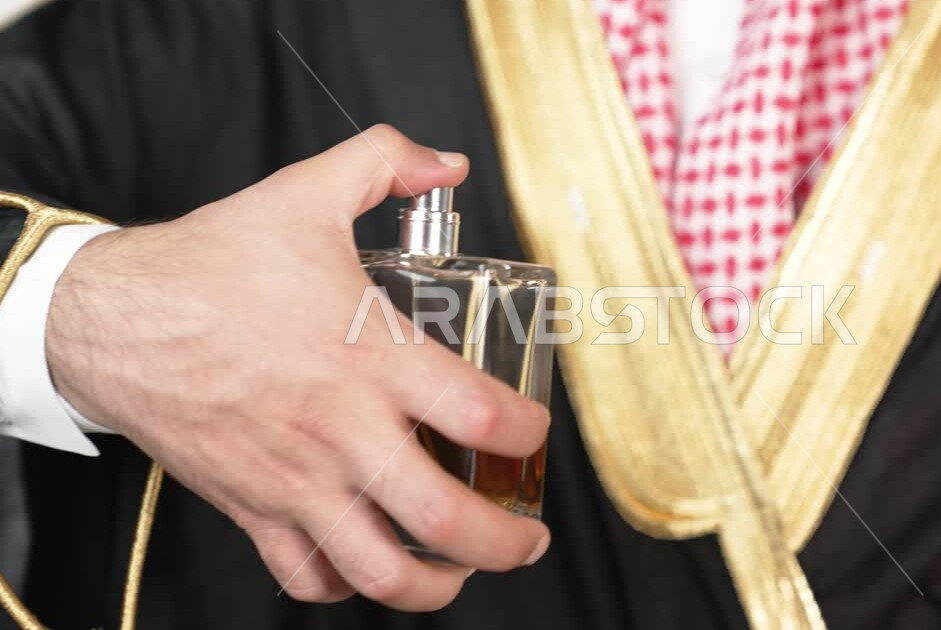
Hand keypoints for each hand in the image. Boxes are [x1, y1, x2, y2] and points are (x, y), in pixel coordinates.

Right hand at [45, 125, 551, 609]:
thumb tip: (448, 162)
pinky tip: (369, 563)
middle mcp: (341, 430)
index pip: (482, 415)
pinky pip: (307, 576)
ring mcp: (296, 478)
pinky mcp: (253, 506)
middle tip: (529, 538)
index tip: (533, 432)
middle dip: (506, 543)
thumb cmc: (211, 264)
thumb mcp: (307, 193)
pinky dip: (347, 586)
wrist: (113, 316)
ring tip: (463, 571)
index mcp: (370, 357)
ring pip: (380, 569)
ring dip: (437, 585)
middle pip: (446, 517)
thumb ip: (386, 164)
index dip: (528, 434)